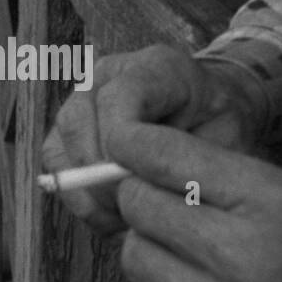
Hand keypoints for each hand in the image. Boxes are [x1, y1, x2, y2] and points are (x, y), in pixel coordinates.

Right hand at [41, 45, 261, 234]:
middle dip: (97, 174)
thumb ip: (187, 157)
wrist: (212, 111)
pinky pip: (55, 159)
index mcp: (154, 66)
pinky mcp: (70, 121)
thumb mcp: (227, 137)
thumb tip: (140, 185)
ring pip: (58, 143)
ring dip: (85, 188)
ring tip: (122, 215)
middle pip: (76, 120)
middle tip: (128, 210)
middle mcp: (109, 73)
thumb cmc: (221, 126)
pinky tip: (109, 212)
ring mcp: (83, 94)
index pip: (117, 99)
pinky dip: (76, 192)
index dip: (119, 145)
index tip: (138, 181)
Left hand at [109, 122, 281, 281]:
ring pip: (136, 254)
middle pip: (136, 203)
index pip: (161, 154)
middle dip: (141, 195)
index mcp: (271, 201)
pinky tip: (193, 273)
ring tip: (183, 241)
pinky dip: (163, 280)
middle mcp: (244, 254)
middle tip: (163, 196)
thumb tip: (144, 154)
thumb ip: (223, 173)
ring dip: (149, 243)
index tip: (126, 145)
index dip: (132, 145)